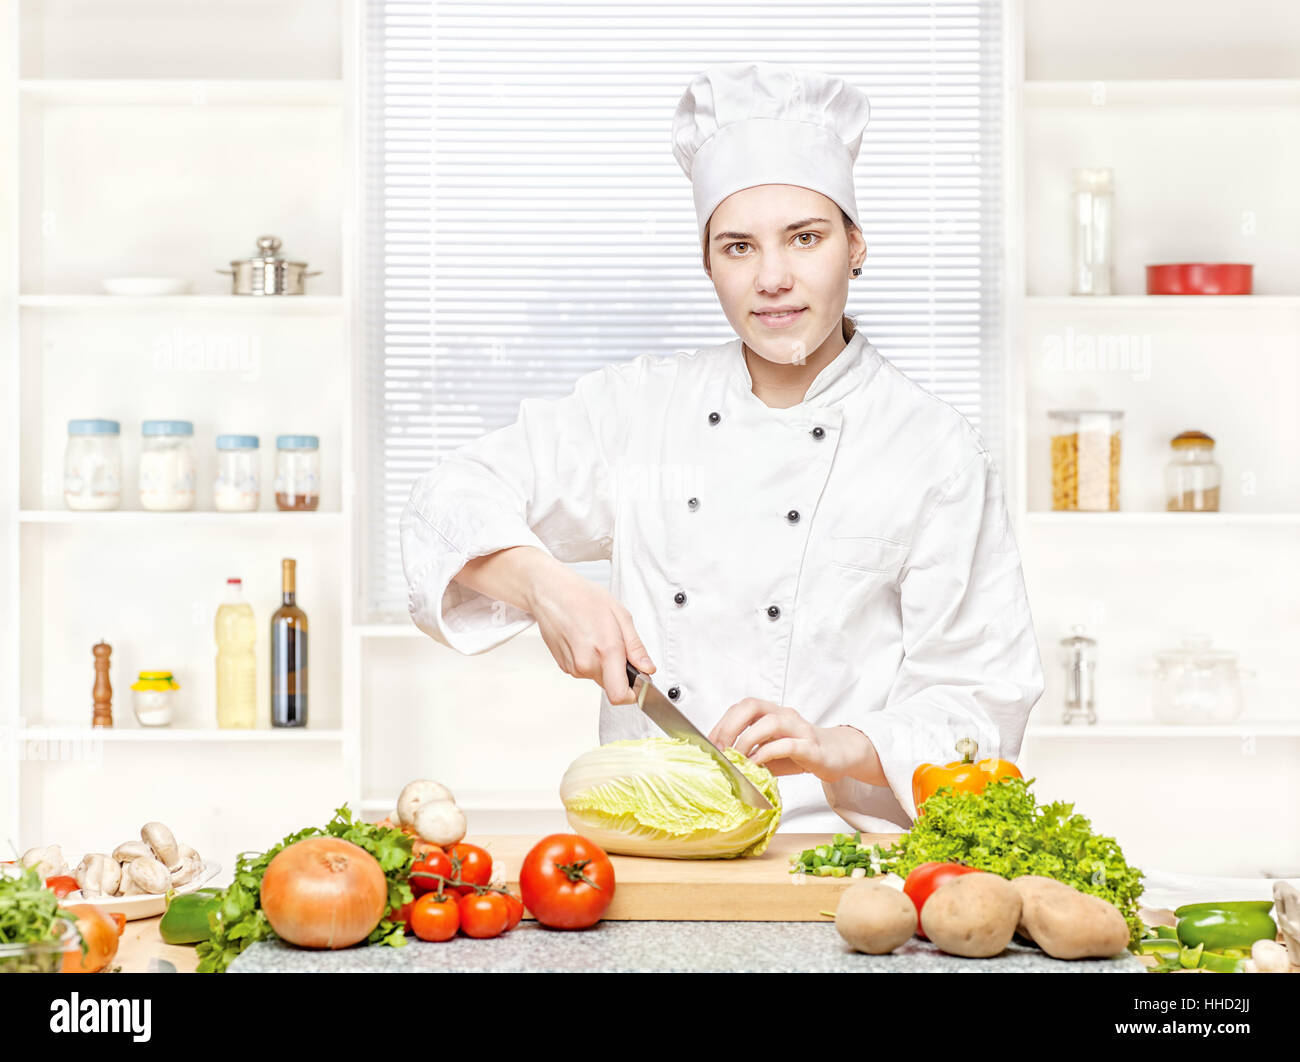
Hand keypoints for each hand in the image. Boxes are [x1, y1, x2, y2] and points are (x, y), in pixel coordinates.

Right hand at [523, 562, 654, 704]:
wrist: (551, 592)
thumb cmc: (583, 597)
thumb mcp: (620, 615)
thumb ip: (636, 647)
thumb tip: (647, 668)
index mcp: (605, 650)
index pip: (619, 695)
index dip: (633, 694)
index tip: (639, 682)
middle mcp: (586, 663)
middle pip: (612, 685)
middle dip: (619, 672)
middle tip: (616, 645)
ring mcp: (572, 666)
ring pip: (598, 678)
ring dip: (604, 664)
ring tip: (598, 637)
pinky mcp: (564, 666)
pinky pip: (586, 671)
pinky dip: (591, 660)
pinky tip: (586, 639)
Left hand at [707, 698, 875, 783]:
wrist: (838, 755)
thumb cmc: (799, 753)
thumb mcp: (769, 752)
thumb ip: (749, 754)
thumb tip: (720, 764)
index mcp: (772, 712)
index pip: (742, 707)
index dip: (723, 723)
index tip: (708, 744)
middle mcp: (785, 715)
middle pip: (752, 706)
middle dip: (731, 726)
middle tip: (719, 748)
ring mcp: (799, 729)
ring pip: (771, 722)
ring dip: (748, 740)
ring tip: (737, 758)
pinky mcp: (811, 747)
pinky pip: (788, 744)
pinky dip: (768, 753)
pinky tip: (757, 765)